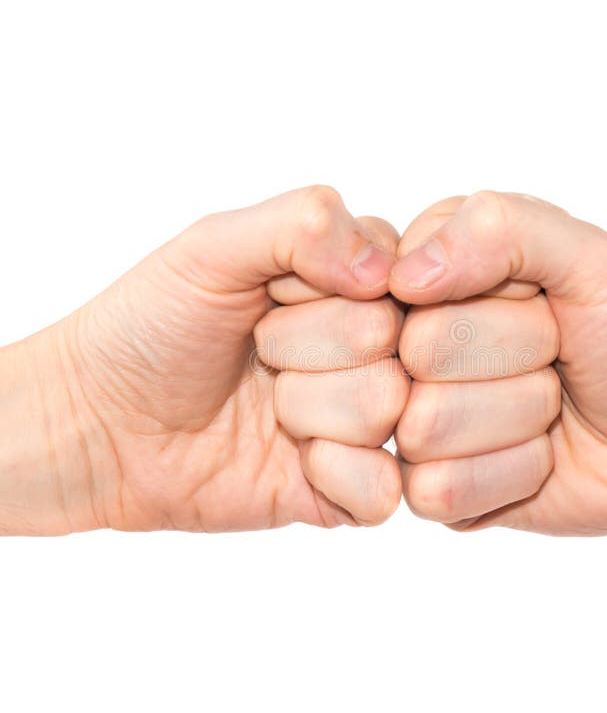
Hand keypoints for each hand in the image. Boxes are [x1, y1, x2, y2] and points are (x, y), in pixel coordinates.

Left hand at [1, 186, 406, 533]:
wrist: (99, 424)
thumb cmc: (151, 327)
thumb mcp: (213, 247)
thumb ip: (304, 223)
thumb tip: (384, 268)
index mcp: (354, 286)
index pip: (401, 279)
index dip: (322, 295)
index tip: (270, 299)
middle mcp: (372, 353)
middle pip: (396, 344)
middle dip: (305, 348)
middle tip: (257, 355)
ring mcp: (365, 423)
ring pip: (388, 408)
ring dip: (306, 408)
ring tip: (264, 406)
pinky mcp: (350, 489)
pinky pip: (383, 487)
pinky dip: (333, 476)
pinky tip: (291, 460)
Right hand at [390, 192, 606, 538]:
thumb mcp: (589, 255)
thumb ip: (497, 229)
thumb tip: (405, 276)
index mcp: (442, 276)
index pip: (402, 279)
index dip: (490, 295)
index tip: (540, 297)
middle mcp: (422, 347)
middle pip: (419, 352)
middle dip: (516, 354)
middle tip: (560, 356)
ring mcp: (426, 420)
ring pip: (426, 426)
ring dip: (519, 417)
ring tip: (556, 406)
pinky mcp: (442, 489)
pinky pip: (437, 490)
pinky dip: (512, 474)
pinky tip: (544, 458)